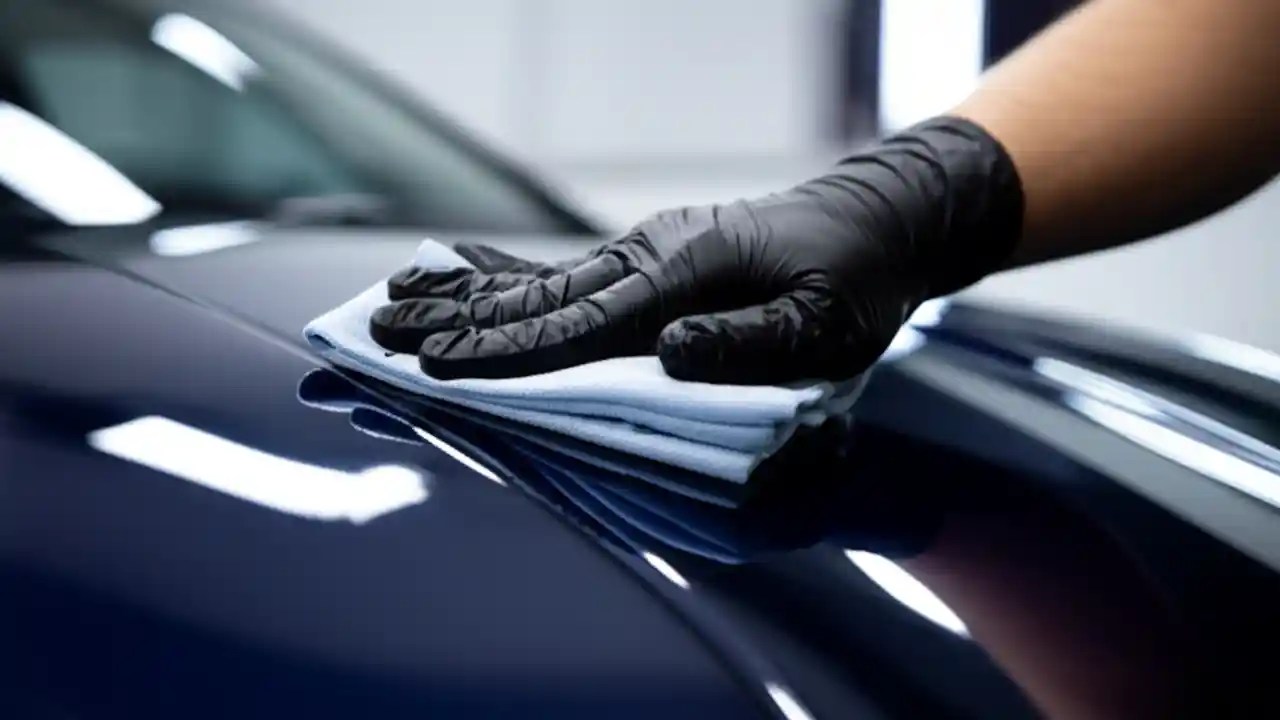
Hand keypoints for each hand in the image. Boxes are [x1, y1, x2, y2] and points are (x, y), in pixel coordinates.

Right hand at [371, 117, 1022, 382]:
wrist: (877, 220)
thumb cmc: (853, 280)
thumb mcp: (824, 323)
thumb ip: (748, 343)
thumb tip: (669, 355)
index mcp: (681, 275)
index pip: (577, 325)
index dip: (504, 352)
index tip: (436, 368)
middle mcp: (649, 256)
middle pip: (535, 298)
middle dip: (455, 320)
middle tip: (375, 328)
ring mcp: (646, 251)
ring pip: (540, 280)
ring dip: (466, 296)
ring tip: (398, 295)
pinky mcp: (652, 256)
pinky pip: (568, 272)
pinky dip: (510, 278)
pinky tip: (470, 272)